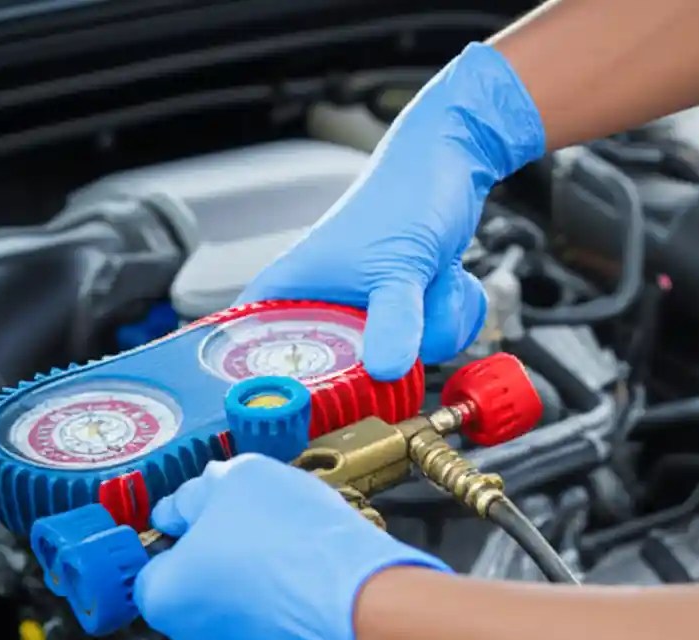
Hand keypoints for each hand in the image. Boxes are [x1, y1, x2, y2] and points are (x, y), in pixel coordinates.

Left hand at [133, 454, 450, 639]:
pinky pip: (273, 622)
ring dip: (257, 575)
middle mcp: (192, 638)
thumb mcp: (240, 478)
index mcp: (164, 595)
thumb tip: (191, 499)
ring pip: (238, 604)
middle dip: (222, 553)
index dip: (183, 529)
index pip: (154, 561)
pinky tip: (312, 572)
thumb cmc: (297, 544)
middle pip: (197, 584)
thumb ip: (203, 487)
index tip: (204, 513)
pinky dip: (286, 598)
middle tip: (256, 523)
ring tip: (292, 545)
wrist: (364, 601)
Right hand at [238, 42, 546, 379]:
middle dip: (391, 348)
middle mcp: (318, 312)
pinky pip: (425, 348)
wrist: (453, 164)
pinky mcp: (397, 316)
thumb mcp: (398, 266)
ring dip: (431, 323)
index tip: (296, 416)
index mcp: (286, 298)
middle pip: (341, 381)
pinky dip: (447, 316)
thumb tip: (384, 371)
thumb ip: (392, 319)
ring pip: (397, 366)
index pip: (246, 366)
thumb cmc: (406, 196)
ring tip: (427, 277)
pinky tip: (444, 281)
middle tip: (399, 304)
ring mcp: (361, 317)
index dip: (263, 400)